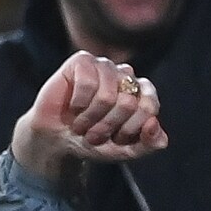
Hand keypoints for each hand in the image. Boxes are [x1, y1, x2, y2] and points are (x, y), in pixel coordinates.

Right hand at [10, 52, 167, 177]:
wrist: (57, 141)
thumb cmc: (92, 141)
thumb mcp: (125, 150)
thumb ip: (149, 143)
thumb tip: (154, 124)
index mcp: (141, 91)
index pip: (149, 106)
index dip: (131, 128)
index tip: (116, 138)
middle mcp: (125, 75)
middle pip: (128, 103)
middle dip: (108, 126)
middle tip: (93, 133)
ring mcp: (104, 66)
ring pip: (107, 96)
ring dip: (91, 118)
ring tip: (81, 124)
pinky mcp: (81, 61)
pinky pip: (87, 83)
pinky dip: (78, 103)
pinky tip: (72, 106)